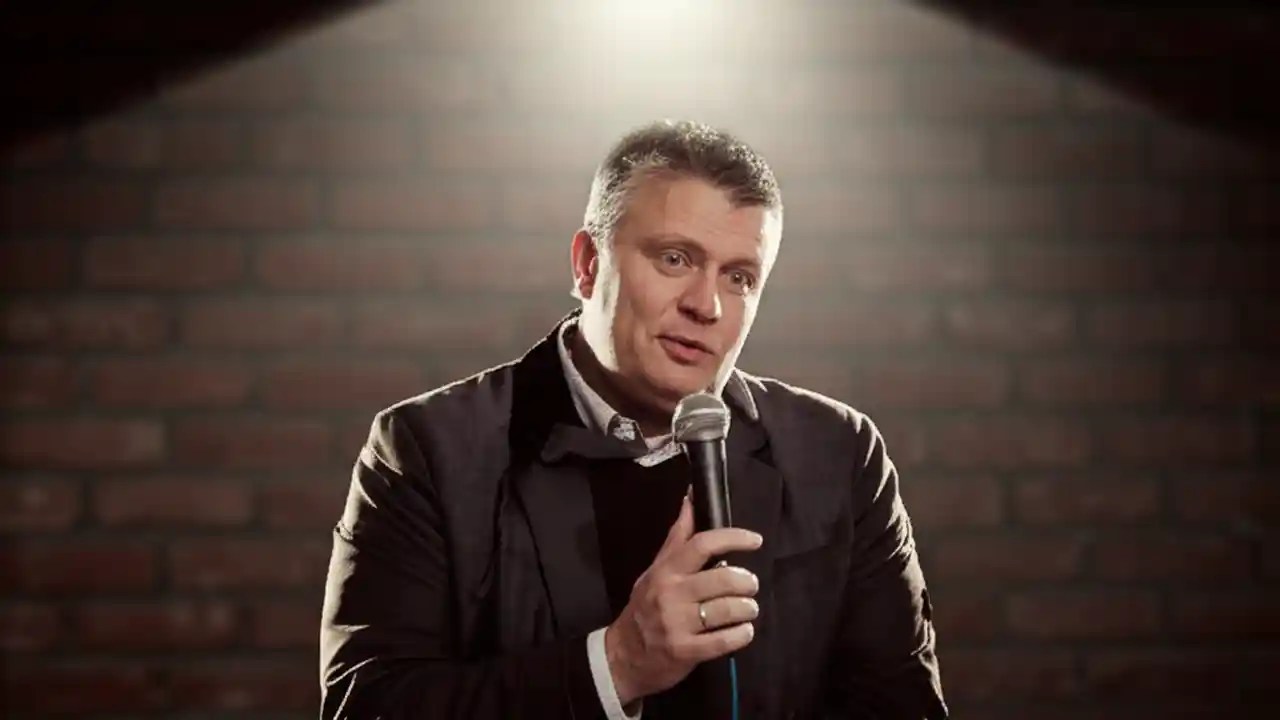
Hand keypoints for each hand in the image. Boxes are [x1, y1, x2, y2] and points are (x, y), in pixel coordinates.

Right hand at [604, 493, 762, 705]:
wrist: (623, 655)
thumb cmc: (644, 607)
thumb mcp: (656, 569)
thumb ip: (678, 537)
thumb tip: (691, 499)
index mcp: (666, 571)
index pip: (702, 544)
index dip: (733, 538)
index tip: (755, 540)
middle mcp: (671, 594)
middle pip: (723, 578)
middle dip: (746, 581)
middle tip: (750, 584)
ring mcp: (677, 624)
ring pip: (727, 609)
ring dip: (747, 608)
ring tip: (748, 609)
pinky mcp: (685, 651)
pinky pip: (724, 640)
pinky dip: (742, 634)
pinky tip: (744, 630)